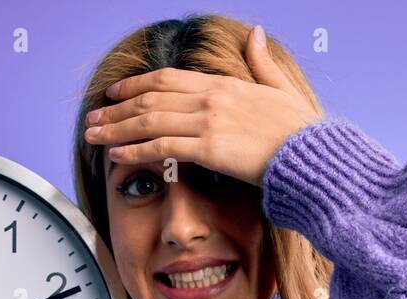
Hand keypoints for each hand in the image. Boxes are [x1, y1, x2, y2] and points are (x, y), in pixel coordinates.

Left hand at [85, 24, 321, 186]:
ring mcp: (209, 121)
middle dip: (117, 108)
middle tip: (93, 117)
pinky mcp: (210, 148)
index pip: (169, 78)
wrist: (313, 157)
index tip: (115, 92)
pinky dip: (136, 150)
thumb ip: (261, 61)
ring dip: (117, 128)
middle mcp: (212, 98)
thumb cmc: (301, 132)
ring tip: (93, 135)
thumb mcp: (280, 88)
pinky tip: (116, 154)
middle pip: (151, 98)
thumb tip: (255, 33)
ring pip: (150, 120)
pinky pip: (162, 147)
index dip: (137, 84)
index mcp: (225, 83)